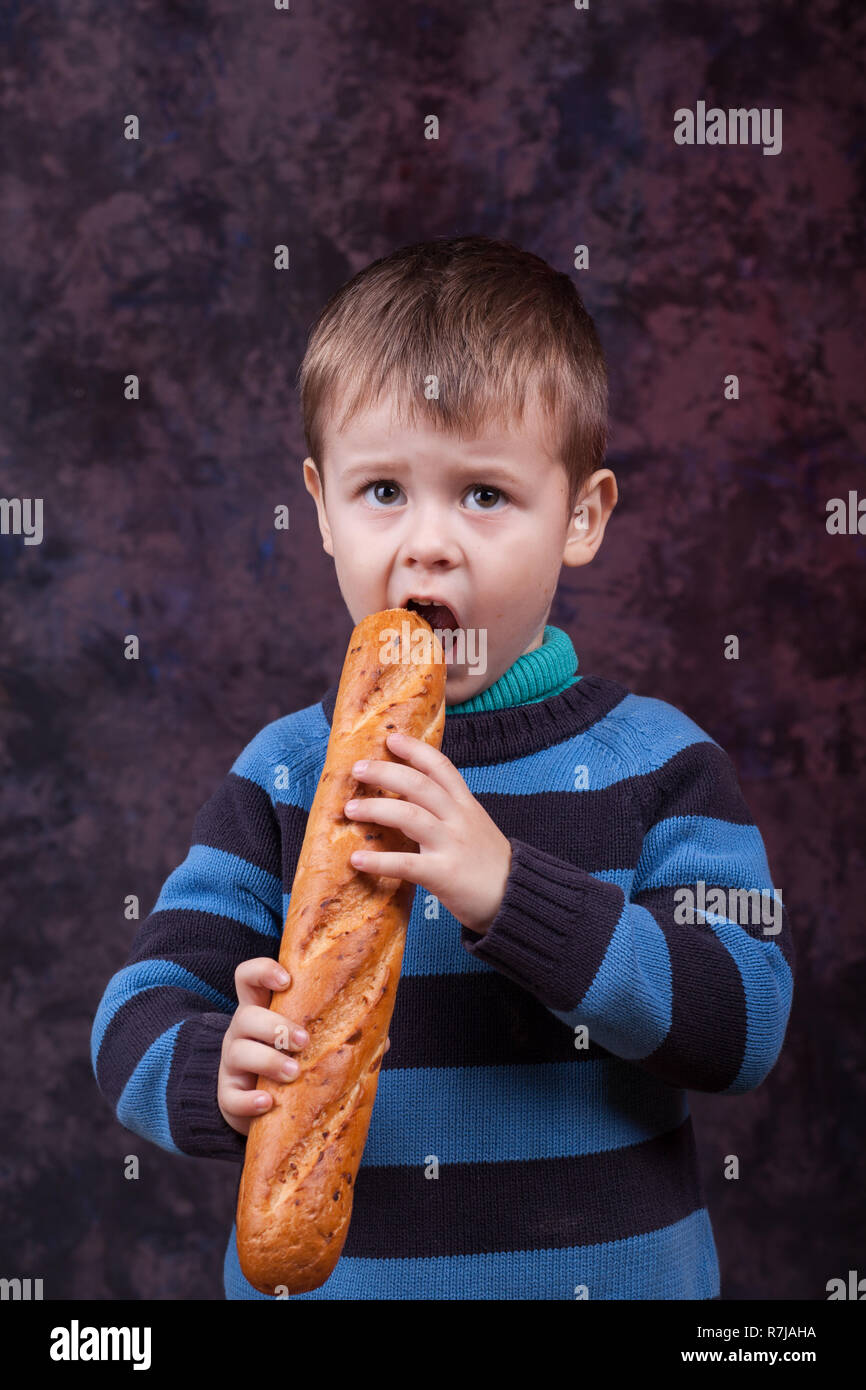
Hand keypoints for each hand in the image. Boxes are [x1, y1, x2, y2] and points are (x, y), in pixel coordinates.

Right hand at [218, 956, 390, 1135]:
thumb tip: (384, 1040)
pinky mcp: (228, 1097)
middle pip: (245, 1015)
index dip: (263, 971)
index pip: (249, 977)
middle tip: (304, 1040)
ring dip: (269, 1061)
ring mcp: (232, 1064)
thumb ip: (340, 1036)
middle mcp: (242, 1032)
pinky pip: (231, 1097)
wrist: (268, 1111)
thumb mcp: (312, 1045)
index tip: (287, 979)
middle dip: (275, 1025)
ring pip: (238, 1053)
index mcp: (263, 1009)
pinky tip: (268, 1103)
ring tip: (294, 1073)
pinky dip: (250, 1100)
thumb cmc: (295, 1064)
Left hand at [343, 729, 511, 935]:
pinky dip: (379, 861)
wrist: (517, 897)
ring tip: (349, 809)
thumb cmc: (489, 864)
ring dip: (375, 809)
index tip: (391, 738)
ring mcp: (452, 845)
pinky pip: (406, 864)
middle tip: (358, 769)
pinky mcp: (444, 875)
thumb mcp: (475, 826)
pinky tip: (357, 859)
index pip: (440, 766)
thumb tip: (410, 799)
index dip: (415, 749)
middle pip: (418, 784)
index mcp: (466, 805)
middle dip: (385, 772)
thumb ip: (449, 811)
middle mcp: (459, 818)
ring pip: (409, 815)